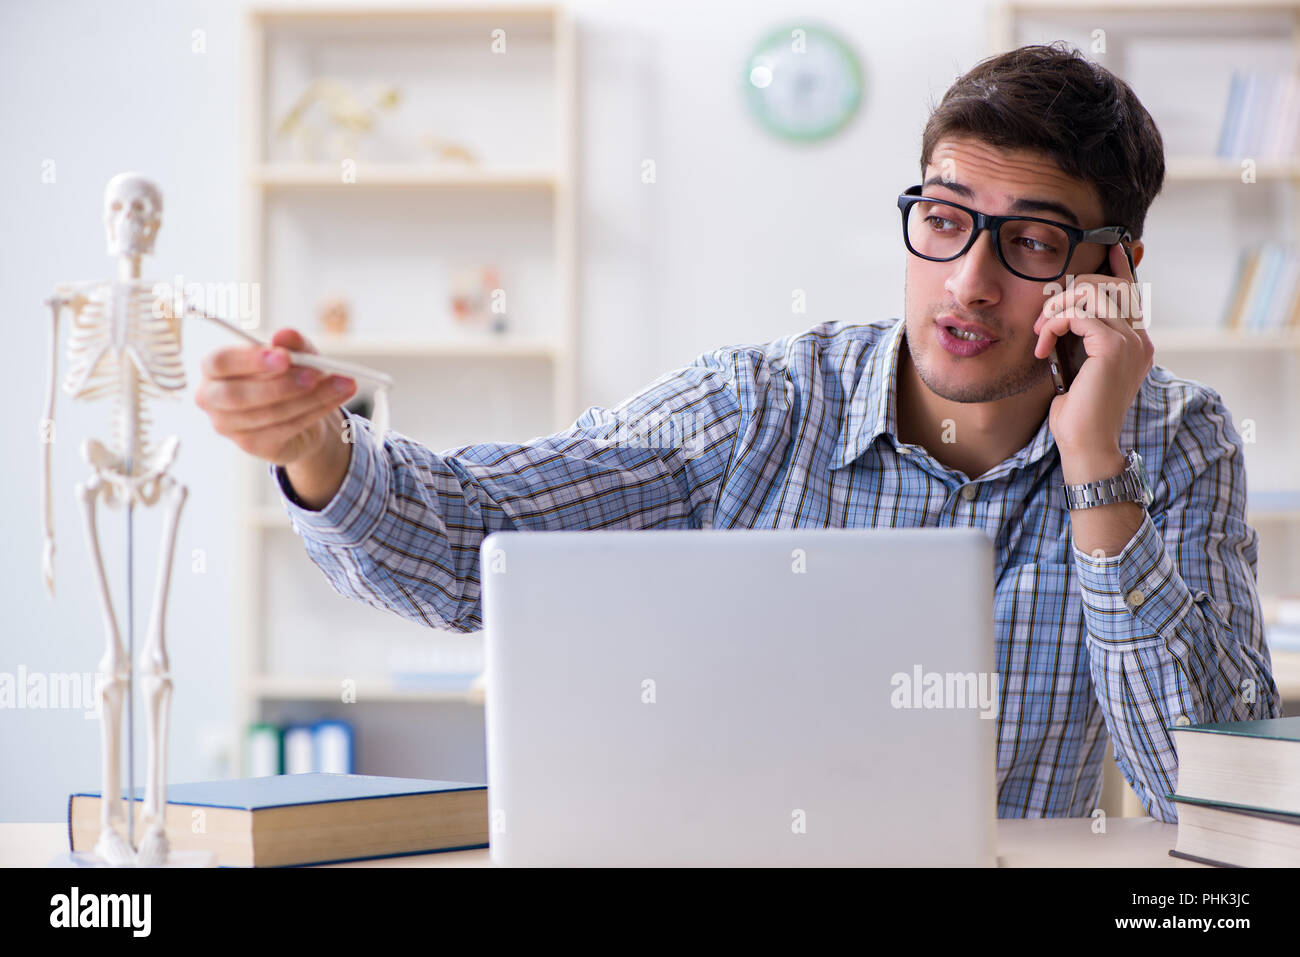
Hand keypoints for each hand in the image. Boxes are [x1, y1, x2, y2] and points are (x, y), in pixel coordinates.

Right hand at [195, 328, 356, 465]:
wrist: (298, 413)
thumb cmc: (287, 376)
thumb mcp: (295, 355)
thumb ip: (292, 344)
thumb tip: (285, 335)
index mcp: (214, 368)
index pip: (220, 363)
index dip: (251, 361)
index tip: (284, 357)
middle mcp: (212, 398)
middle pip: (238, 395)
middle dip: (280, 385)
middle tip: (314, 375)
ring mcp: (229, 426)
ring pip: (269, 414)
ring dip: (309, 398)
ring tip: (340, 384)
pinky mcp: (251, 445)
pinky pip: (285, 429)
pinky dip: (315, 412)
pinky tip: (336, 398)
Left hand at [1032, 243, 1153, 460]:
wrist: (1086, 446)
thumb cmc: (1078, 415)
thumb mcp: (1078, 369)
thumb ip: (1080, 341)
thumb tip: (1063, 317)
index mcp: (1134, 342)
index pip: (1130, 292)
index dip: (1119, 266)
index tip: (1108, 248)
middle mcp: (1138, 338)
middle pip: (1110, 284)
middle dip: (1069, 291)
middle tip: (1044, 319)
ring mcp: (1130, 342)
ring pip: (1091, 294)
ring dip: (1056, 307)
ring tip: (1041, 333)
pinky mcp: (1113, 348)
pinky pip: (1078, 314)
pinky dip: (1054, 323)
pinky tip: (1043, 346)